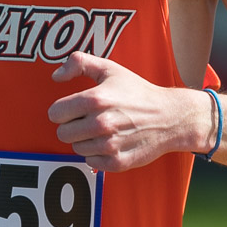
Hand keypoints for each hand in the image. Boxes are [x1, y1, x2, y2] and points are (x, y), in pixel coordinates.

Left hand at [46, 52, 211, 171]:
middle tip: (90, 119)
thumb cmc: (138, 92)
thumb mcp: (110, 69)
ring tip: (104, 129)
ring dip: (86, 140)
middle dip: (72, 126)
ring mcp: (110, 145)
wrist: (171, 117)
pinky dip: (97, 155)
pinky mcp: (117, 162)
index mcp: (95, 99)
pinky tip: (111, 143)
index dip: (63, 110)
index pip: (55, 113)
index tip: (76, 108)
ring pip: (76, 148)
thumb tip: (56, 76)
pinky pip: (90, 162)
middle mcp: (101, 123)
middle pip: (62, 134)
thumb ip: (79, 63)